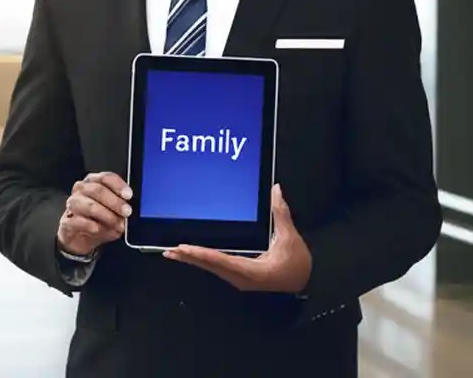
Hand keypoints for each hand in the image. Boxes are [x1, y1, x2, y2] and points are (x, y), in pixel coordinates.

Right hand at [57, 172, 132, 256]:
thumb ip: (121, 208)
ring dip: (106, 215)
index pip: (105, 177)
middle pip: (97, 190)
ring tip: (117, 225)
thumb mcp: (113, 212)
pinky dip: (92, 226)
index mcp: (94, 182)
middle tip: (126, 212)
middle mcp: (81, 190)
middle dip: (114, 202)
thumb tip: (130, 210)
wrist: (80, 238)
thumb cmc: (98, 220)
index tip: (129, 196)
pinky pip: (79, 221)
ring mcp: (73, 205)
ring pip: (89, 205)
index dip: (118, 185)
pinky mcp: (67, 221)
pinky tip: (99, 229)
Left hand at [164, 184, 311, 293]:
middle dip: (189, 257)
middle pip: (210, 266)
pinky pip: (215, 267)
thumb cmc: (296, 265)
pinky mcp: (237, 275)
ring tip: (174, 252)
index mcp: (251, 271)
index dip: (201, 253)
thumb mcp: (290, 238)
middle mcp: (240, 277)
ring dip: (192, 259)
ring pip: (210, 268)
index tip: (185, 248)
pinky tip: (192, 255)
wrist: (302, 282)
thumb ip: (281, 213)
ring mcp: (238, 278)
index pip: (221, 260)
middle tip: (169, 250)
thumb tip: (275, 191)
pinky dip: (202, 260)